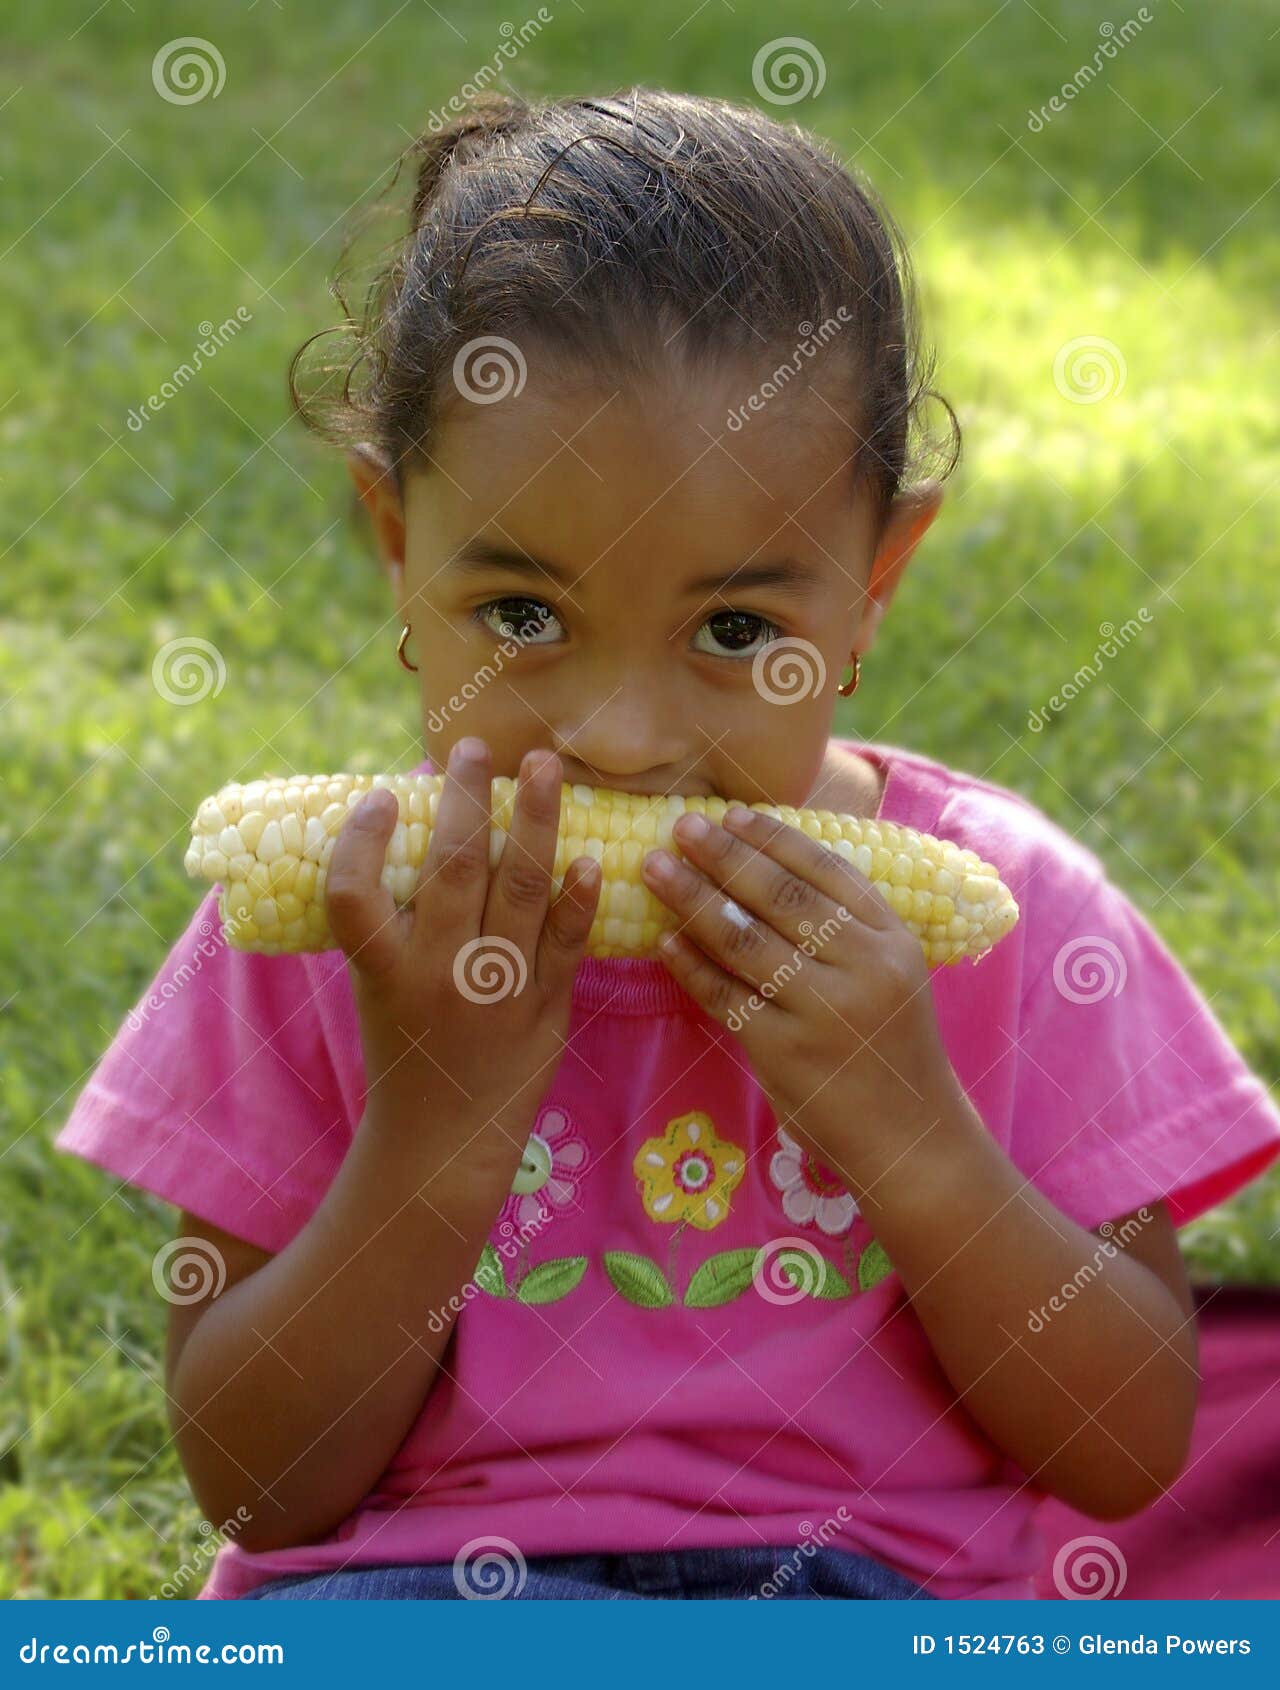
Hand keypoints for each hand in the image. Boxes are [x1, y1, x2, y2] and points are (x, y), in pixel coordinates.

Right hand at [326, 739, 600, 1159]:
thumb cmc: (402, 1056)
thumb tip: (413, 835)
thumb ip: (393, 926)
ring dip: (537, 819)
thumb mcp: (376, 992)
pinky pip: (568, 942)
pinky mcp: (547, 1007)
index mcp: (382, 972)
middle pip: (454, 867)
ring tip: (546, 767)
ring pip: (521, 887)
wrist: (442, 1144)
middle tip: (475, 748)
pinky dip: (580, 898)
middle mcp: (440, 974)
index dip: (363, 839)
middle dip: (467, 797)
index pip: (354, 893)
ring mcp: (498, 989)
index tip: (382, 795)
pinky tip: (590, 858)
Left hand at [641, 805, 958, 1188]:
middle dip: (724, 855)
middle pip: (781, 896)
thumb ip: (847, 930)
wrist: (911, 1140)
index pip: (827, 871)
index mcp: (893, 941)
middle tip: (681, 827)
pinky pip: (725, 996)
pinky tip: (664, 942)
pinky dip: (691, 966)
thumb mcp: (892, 978)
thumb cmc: (891, 1052)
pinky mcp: (785, 1052)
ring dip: (693, 898)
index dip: (775, 839)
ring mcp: (824, 1010)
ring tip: (655, 869)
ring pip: (745, 939)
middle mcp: (863, 967)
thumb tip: (770, 869)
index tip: (732, 814)